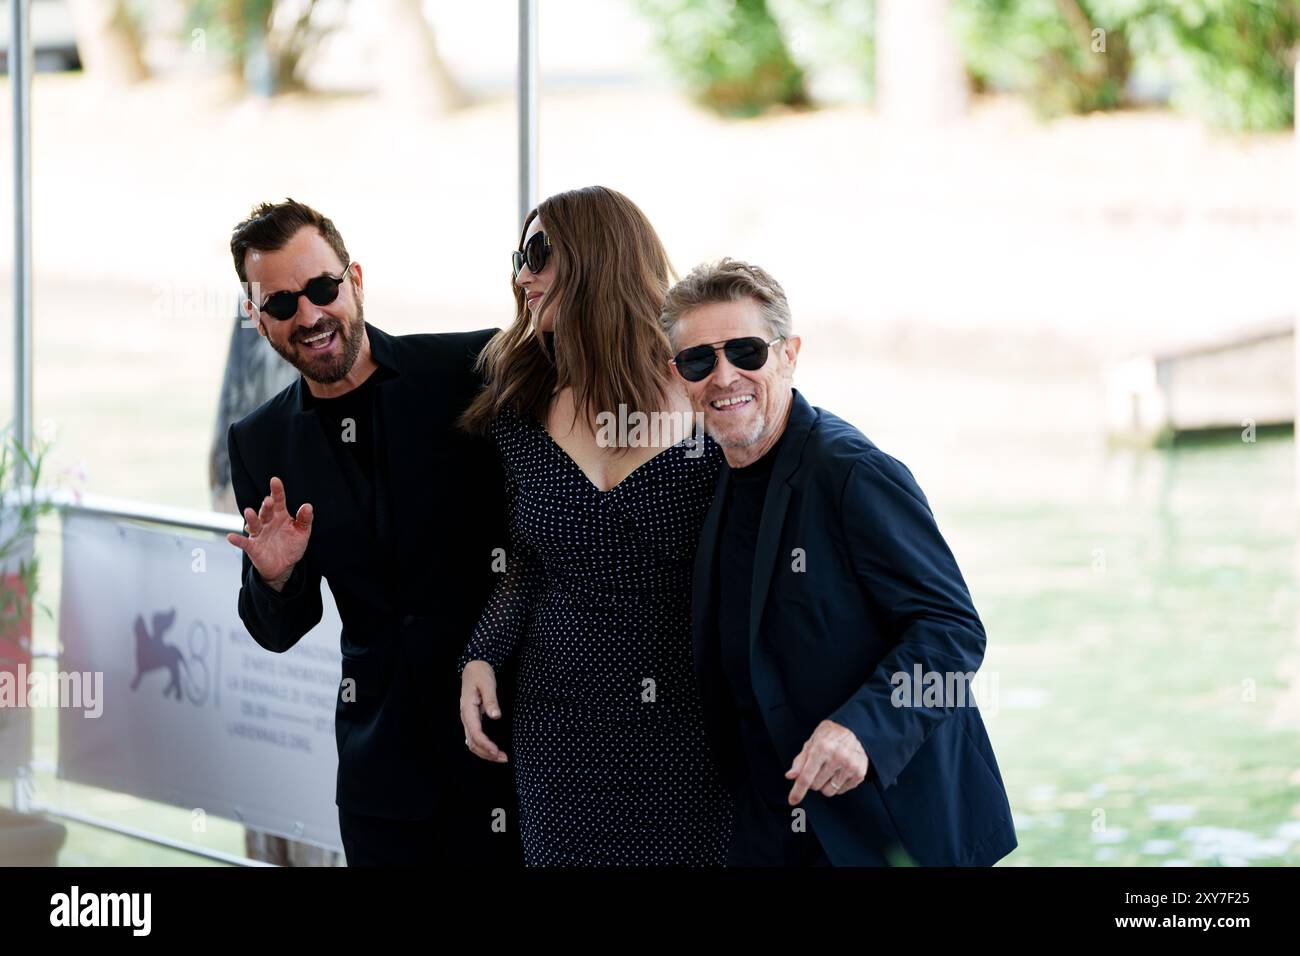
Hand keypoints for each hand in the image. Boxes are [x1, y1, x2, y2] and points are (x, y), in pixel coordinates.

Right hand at [225, 476, 312, 590]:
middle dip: (266, 506)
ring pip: (254, 524)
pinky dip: (237, 540)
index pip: (279, 501)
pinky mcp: (253, 547)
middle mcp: (267, 522)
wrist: (284, 566)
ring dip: (251, 518)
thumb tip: (308, 506)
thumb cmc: (292, 545)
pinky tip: (230, 537)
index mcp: (280, 515)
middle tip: (269, 500)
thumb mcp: (302, 533)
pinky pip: (244, 543)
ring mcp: (259, 534)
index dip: (277, 491)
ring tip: (249, 512)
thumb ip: (305, 520)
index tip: (275, 480)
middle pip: (266, 511)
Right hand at [460, 660, 507, 762]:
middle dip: (487, 753)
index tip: (497, 751)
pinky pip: (474, 738)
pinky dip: (483, 747)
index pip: (475, 733)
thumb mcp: (487, 684)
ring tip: (501, 757)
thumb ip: (491, 700)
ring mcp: (467, 719)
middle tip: (503, 758)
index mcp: (468, 710)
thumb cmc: (480, 674)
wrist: (473, 667)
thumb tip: (496, 716)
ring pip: (472, 743)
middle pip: (472, 742)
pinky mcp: (472, 719)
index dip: (486, 745)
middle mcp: (465, 717)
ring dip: (485, 753)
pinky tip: (492, 750)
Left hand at [785, 719, 868, 804]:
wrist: (855, 729)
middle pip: (816, 786)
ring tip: (828, 771)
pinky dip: (836, 785)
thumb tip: (790, 776)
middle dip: (812, 781)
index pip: (806, 776)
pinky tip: (839, 772)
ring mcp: (850, 766)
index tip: (792, 801)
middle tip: (817, 769)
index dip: (798, 790)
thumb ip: (800, 761)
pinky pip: (841, 791)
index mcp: (822, 748)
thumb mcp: (811, 743)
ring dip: (824, 785)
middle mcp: (837, 757)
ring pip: (829, 791)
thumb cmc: (829, 736)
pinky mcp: (859, 773)